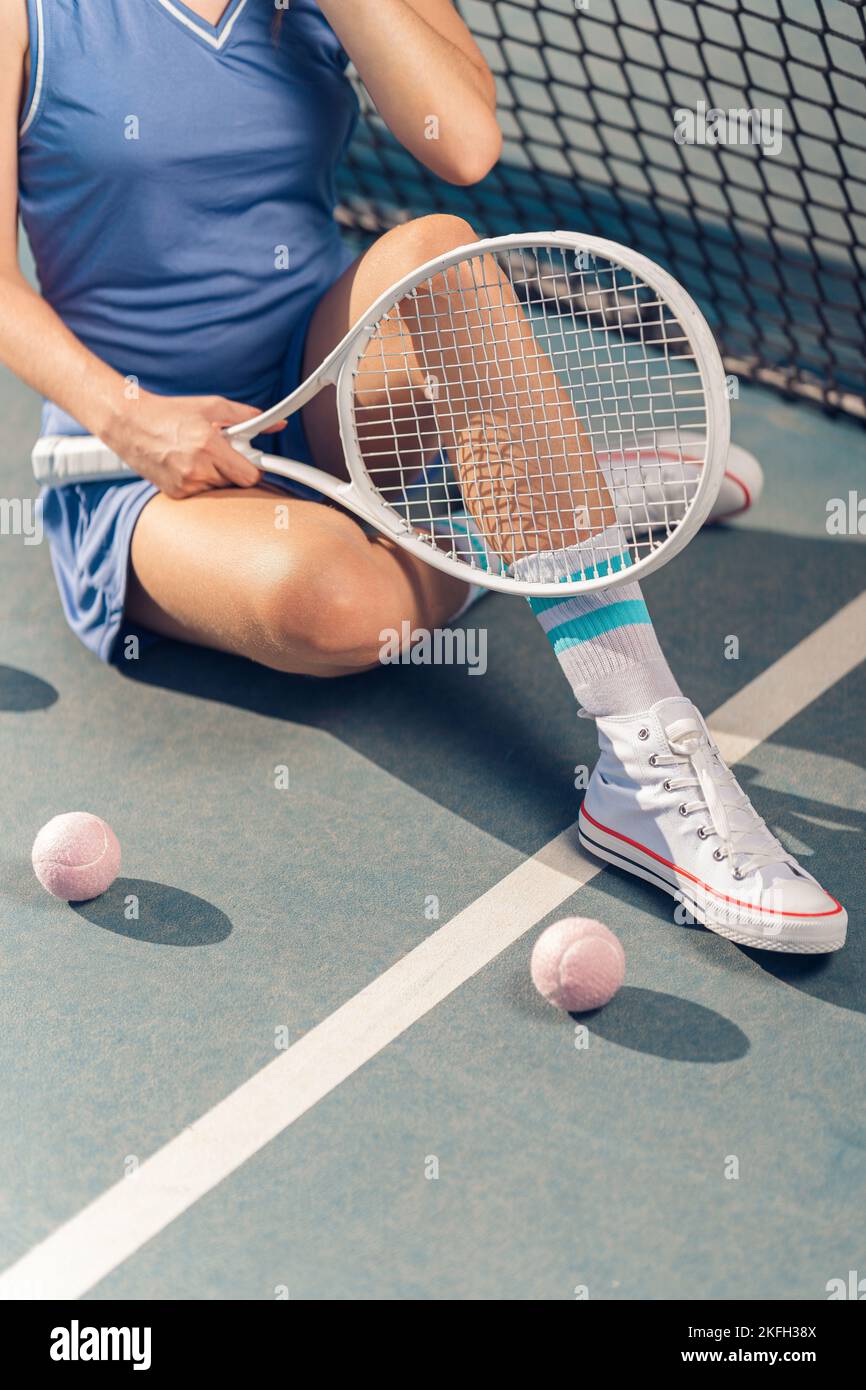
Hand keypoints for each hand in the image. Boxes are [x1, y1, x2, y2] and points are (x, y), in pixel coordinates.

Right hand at [102, 392, 286, 498]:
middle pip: (236, 484)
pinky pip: (202, 494)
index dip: (254, 468)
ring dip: (217, 476)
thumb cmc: (171, 413)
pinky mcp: (176, 494)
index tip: (254, 462)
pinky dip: (201, 482)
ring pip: (220, 490)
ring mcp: (185, 485)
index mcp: (209, 446)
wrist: (130, 423)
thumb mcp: (212, 406)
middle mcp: (197, 469)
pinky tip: (188, 465)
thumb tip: (277, 423)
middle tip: (221, 451)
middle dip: (234, 468)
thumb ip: (247, 416)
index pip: (250, 476)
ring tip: (201, 455)